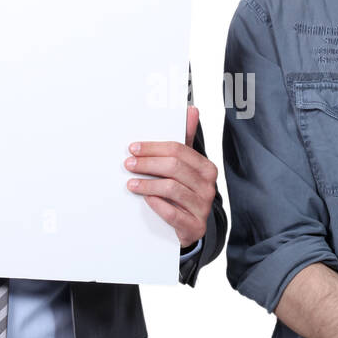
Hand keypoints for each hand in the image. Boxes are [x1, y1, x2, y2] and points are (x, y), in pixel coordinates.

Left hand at [124, 106, 216, 248]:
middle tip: (129, 164)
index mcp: (206, 168)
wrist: (190, 228)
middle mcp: (208, 186)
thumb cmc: (184, 193)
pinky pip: (173, 213)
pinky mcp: (195, 227)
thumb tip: (191, 110)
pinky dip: (157, 205)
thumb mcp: (185, 167)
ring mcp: (203, 207)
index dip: (153, 148)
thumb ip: (185, 140)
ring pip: (172, 189)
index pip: (179, 150)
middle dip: (148, 164)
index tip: (134, 148)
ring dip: (147, 185)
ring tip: (131, 184)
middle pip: (174, 167)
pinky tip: (145, 200)